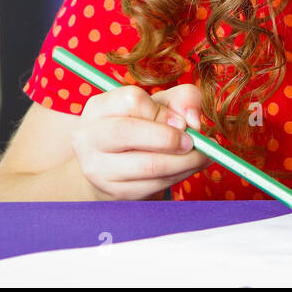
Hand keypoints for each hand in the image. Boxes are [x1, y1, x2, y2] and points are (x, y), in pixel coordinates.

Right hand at [69, 83, 210, 200]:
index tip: (181, 121)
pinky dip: (178, 176)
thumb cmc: (140, 127)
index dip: (162, 111)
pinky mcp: (114, 192)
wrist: (112, 166)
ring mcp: (98, 167)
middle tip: (193, 142)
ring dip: (183, 162)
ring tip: (201, 156)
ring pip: (146, 165)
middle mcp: (90, 136)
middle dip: (169, 138)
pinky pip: (152, 186)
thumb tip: (192, 120)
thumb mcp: (158, 104)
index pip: (131, 100)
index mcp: (99, 107)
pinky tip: (189, 168)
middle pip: (127, 132)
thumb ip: (181, 99)